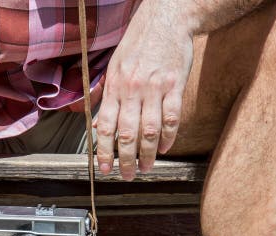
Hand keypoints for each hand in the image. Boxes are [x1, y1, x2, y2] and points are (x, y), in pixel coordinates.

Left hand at [95, 4, 193, 180]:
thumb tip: (100, 125)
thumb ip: (107, 96)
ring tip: (145, 168)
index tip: (104, 168)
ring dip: (147, 154)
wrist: (166, 18)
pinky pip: (171, 117)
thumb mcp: (115, 66)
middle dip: (125, 159)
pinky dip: (168, 136)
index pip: (106, 127)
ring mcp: (155, 88)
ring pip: (149, 130)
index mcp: (115, 86)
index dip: (104, 151)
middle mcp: (132, 89)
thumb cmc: (138, 43)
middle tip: (126, 176)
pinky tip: (164, 148)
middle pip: (127, 134)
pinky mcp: (175, 85)